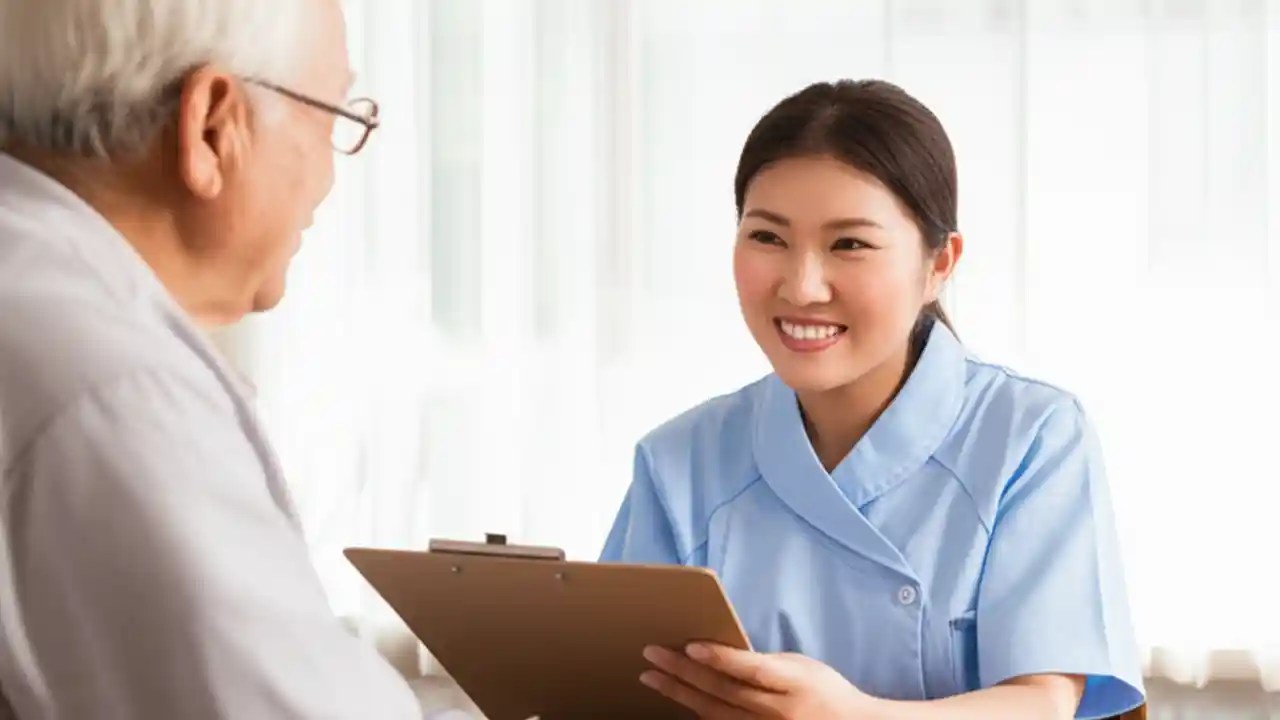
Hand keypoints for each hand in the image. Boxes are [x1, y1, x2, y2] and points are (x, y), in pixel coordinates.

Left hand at [640, 643, 879, 718]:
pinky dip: (696, 715)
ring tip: (652, 677)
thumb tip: (720, 652)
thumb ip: (765, 664)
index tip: (689, 646)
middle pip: (724, 692)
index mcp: (793, 684)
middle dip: (684, 673)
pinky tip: (675, 701)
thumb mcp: (802, 668)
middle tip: (652, 654)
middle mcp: (778, 713)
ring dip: (680, 694)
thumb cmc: (824, 692)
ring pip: (715, 714)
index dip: (720, 659)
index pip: (751, 670)